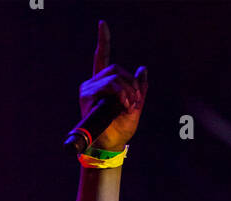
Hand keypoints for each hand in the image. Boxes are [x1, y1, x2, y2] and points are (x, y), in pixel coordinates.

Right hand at [77, 20, 147, 152]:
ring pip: (113, 76)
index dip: (103, 40)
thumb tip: (143, 68)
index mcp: (104, 84)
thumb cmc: (121, 129)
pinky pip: (109, 85)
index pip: (103, 57)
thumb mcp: (136, 106)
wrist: (112, 145)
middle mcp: (94, 83)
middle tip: (136, 101)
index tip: (102, 24)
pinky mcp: (87, 95)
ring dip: (127, 90)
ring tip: (129, 105)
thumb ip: (139, 88)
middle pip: (115, 68)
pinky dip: (121, 93)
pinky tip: (124, 105)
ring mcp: (89, 88)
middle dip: (131, 83)